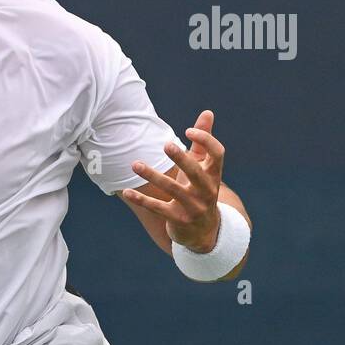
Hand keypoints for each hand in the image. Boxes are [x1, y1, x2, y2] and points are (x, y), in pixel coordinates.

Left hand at [121, 110, 225, 252]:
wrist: (205, 232)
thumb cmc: (200, 190)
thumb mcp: (204, 168)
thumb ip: (203, 142)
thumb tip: (207, 112)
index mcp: (214, 175)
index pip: (218, 154)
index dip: (206, 141)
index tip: (188, 130)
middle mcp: (207, 191)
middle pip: (196, 173)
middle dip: (182, 159)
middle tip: (166, 144)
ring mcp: (193, 207)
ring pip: (172, 189)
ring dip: (152, 176)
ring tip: (135, 164)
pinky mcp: (178, 219)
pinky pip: (157, 208)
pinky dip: (141, 200)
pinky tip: (126, 191)